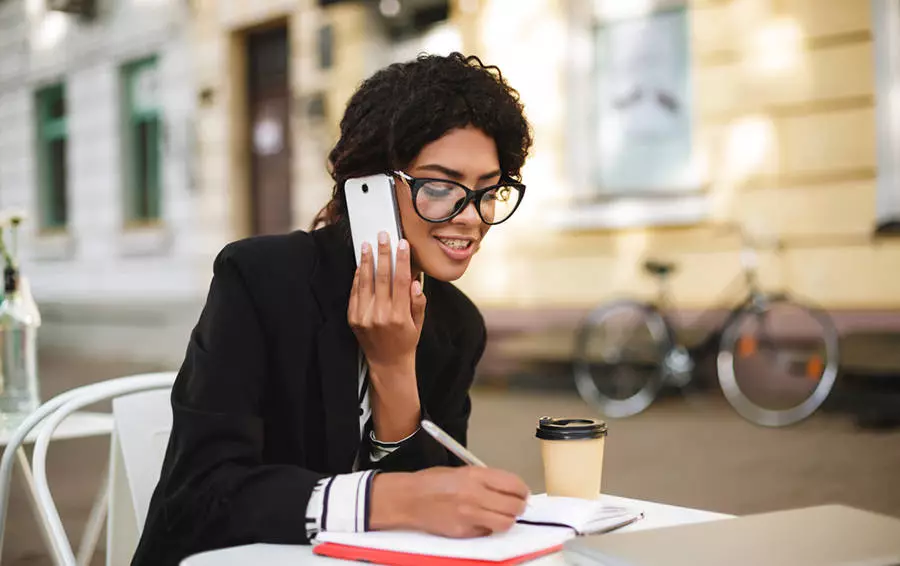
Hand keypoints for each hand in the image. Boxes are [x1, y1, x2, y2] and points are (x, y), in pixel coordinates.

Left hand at [348, 232, 426, 373]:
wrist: (387, 363)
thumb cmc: (405, 341)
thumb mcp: (419, 324)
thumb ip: (418, 303)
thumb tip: (416, 283)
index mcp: (399, 315)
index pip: (401, 281)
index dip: (402, 260)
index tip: (402, 245)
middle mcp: (381, 315)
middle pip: (382, 277)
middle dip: (383, 253)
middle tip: (383, 236)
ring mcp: (365, 316)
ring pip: (365, 282)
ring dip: (367, 261)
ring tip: (368, 245)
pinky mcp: (354, 318)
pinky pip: (355, 293)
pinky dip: (358, 277)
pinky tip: (361, 265)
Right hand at [369, 467, 529, 537]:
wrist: (409, 499)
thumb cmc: (432, 482)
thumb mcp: (461, 471)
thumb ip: (485, 479)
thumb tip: (508, 489)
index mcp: (475, 475)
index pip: (514, 484)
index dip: (522, 491)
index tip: (522, 494)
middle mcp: (475, 494)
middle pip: (514, 506)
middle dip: (518, 507)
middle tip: (515, 506)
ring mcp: (470, 515)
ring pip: (505, 523)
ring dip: (506, 520)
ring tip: (499, 516)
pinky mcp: (463, 532)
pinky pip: (487, 533)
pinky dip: (488, 529)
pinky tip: (480, 522)